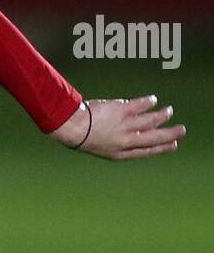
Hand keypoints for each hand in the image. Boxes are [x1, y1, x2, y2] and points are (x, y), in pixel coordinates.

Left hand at [51, 96, 185, 159]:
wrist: (71, 127)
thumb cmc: (79, 136)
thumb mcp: (99, 146)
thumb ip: (116, 141)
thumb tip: (132, 131)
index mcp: (119, 153)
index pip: (145, 151)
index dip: (161, 149)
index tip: (173, 145)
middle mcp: (125, 141)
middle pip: (153, 138)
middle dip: (169, 134)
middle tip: (181, 131)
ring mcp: (125, 126)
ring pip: (151, 121)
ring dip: (162, 116)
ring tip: (169, 111)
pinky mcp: (122, 111)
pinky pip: (141, 106)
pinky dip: (149, 102)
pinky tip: (153, 100)